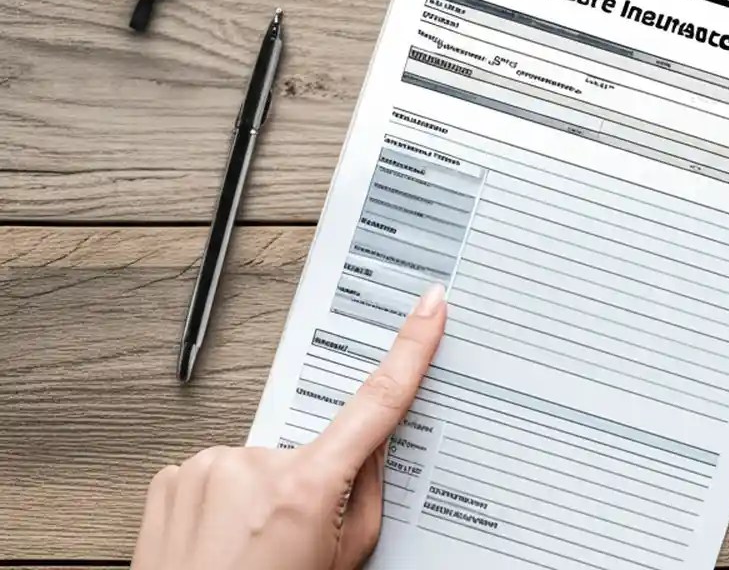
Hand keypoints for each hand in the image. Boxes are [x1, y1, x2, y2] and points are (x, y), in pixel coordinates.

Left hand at [130, 284, 447, 569]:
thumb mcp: (343, 557)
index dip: (411, 348)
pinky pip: (217, 475)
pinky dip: (222, 504)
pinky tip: (219, 540)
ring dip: (259, 498)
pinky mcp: (173, 475)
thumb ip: (368, 494)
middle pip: (308, 450)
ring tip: (248, 549)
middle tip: (288, 539)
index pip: (376, 402)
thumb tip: (372, 447)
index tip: (430, 307)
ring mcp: (206, 466)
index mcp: (306, 487)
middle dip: (307, 484)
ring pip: (259, 464)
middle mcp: (253, 465)